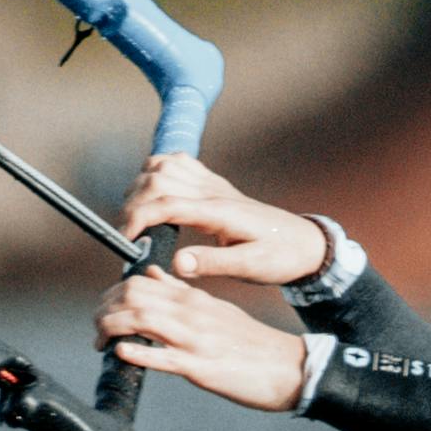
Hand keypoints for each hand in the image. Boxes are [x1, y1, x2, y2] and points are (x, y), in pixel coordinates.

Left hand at [94, 259, 316, 411]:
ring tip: (100, 342)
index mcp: (194, 299)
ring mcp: (195, 340)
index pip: (141, 282)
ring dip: (111, 329)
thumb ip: (182, 294)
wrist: (288, 367)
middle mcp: (191, 313)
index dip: (112, 293)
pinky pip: (163, 357)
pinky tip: (122, 353)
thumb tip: (152, 276)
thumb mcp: (217, 309)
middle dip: (104, 310)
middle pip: (134, 296)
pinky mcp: (201, 368)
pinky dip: (138, 353)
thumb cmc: (250, 342)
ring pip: (142, 320)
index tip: (103, 310)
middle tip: (95, 329)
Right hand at [120, 153, 332, 289]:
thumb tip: (177, 263)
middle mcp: (213, 192)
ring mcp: (213, 184)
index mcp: (219, 212)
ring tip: (136, 217)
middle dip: (133, 204)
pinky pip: (177, 163)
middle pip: (156, 180)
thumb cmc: (280, 257)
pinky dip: (155, 172)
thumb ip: (213, 263)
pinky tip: (154, 194)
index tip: (125, 241)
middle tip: (128, 235)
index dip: (138, 219)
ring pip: (162, 166)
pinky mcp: (214, 184)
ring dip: (140, 186)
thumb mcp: (250, 267)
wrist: (304, 243)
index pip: (166, 204)